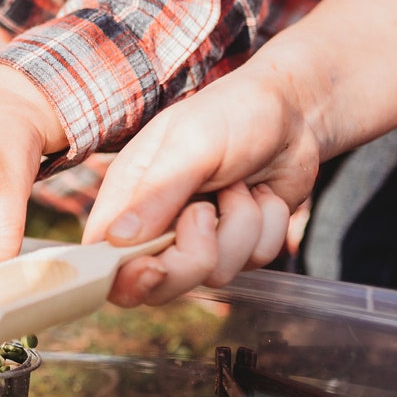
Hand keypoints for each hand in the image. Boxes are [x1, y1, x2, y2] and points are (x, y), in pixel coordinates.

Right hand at [83, 65, 318, 305]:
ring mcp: (200, 236)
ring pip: (214, 275)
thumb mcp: (191, 144)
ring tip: (239, 186)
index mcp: (130, 193)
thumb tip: (117, 240)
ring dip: (240, 228)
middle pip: (157, 284)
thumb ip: (157, 192)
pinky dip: (267, 229)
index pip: (103, 255)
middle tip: (206, 213)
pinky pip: (253, 263)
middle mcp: (159, 221)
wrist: (293, 111)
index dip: (121, 276)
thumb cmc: (232, 114)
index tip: (153, 267)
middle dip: (192, 257)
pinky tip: (262, 194)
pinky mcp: (238, 243)